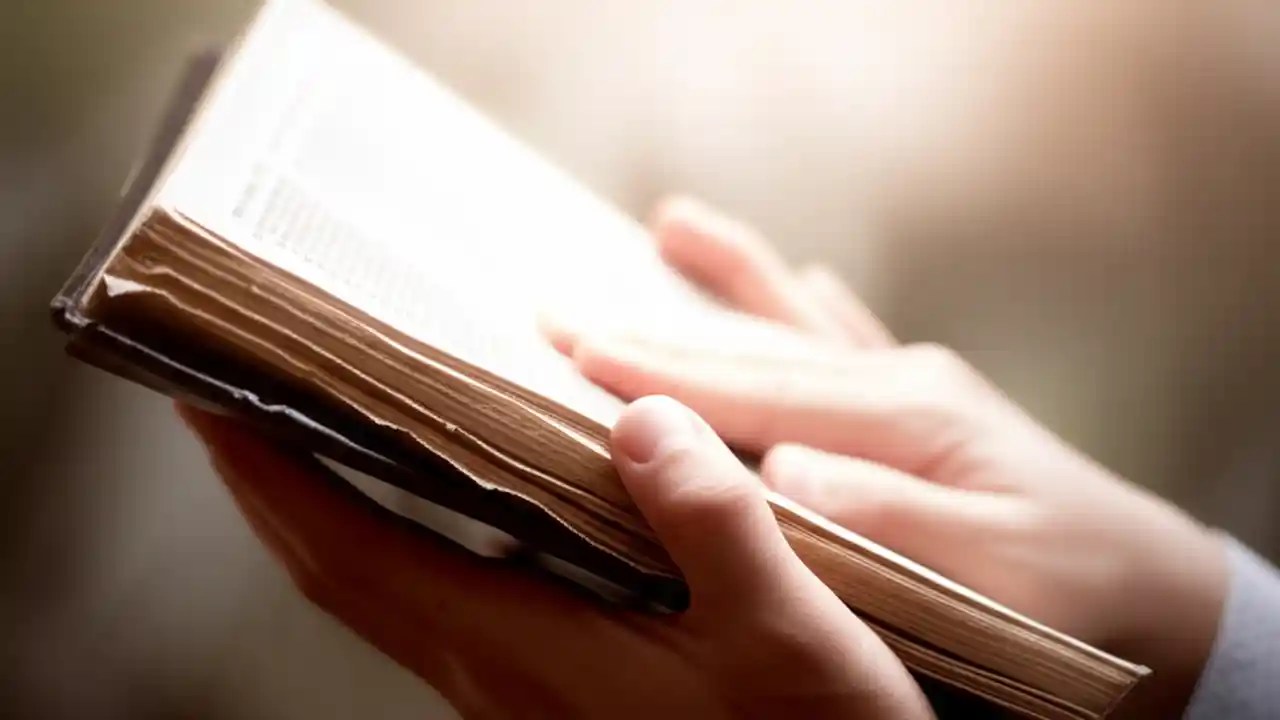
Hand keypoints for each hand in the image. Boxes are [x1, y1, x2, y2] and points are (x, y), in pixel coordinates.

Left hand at [179, 398, 931, 719]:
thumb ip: (715, 527)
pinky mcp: (556, 686)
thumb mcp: (789, 637)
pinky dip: (408, 534)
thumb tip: (645, 418)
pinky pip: (441, 598)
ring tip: (334, 415)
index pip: (350, 554)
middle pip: (344, 570)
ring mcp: (522, 684)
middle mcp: (500, 672)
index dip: (269, 476)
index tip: (207, 393)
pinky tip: (459, 487)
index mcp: (529, 651)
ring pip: (388, 586)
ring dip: (335, 505)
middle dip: (274, 481)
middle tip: (242, 383)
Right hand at [545, 196, 1229, 717]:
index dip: (659, 376)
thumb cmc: (1067, 589)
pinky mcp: (923, 405)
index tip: (575, 355)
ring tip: (675, 225)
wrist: (1153, 586)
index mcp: (902, 418)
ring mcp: (912, 385)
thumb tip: (789, 468)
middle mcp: (899, 383)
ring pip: (796, 325)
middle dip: (656, 334)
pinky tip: (794, 278)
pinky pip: (846, 340)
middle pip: (755, 351)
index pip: (754, 392)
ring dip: (732, 278)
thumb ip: (887, 513)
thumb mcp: (986, 569)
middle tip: (564, 316)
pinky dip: (805, 307)